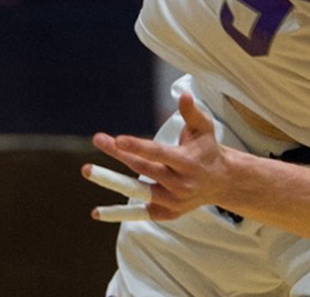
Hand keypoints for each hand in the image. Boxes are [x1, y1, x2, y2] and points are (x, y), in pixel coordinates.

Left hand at [90, 93, 232, 221]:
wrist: (222, 182)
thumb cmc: (207, 149)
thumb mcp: (204, 128)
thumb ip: (192, 113)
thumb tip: (184, 95)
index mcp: (187, 162)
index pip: (158, 154)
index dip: (137, 147)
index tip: (117, 139)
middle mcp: (180, 184)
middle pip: (143, 169)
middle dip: (118, 155)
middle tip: (98, 139)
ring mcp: (172, 201)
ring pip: (137, 191)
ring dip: (111, 181)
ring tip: (87, 170)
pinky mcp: (166, 213)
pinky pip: (139, 214)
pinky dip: (118, 213)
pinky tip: (96, 212)